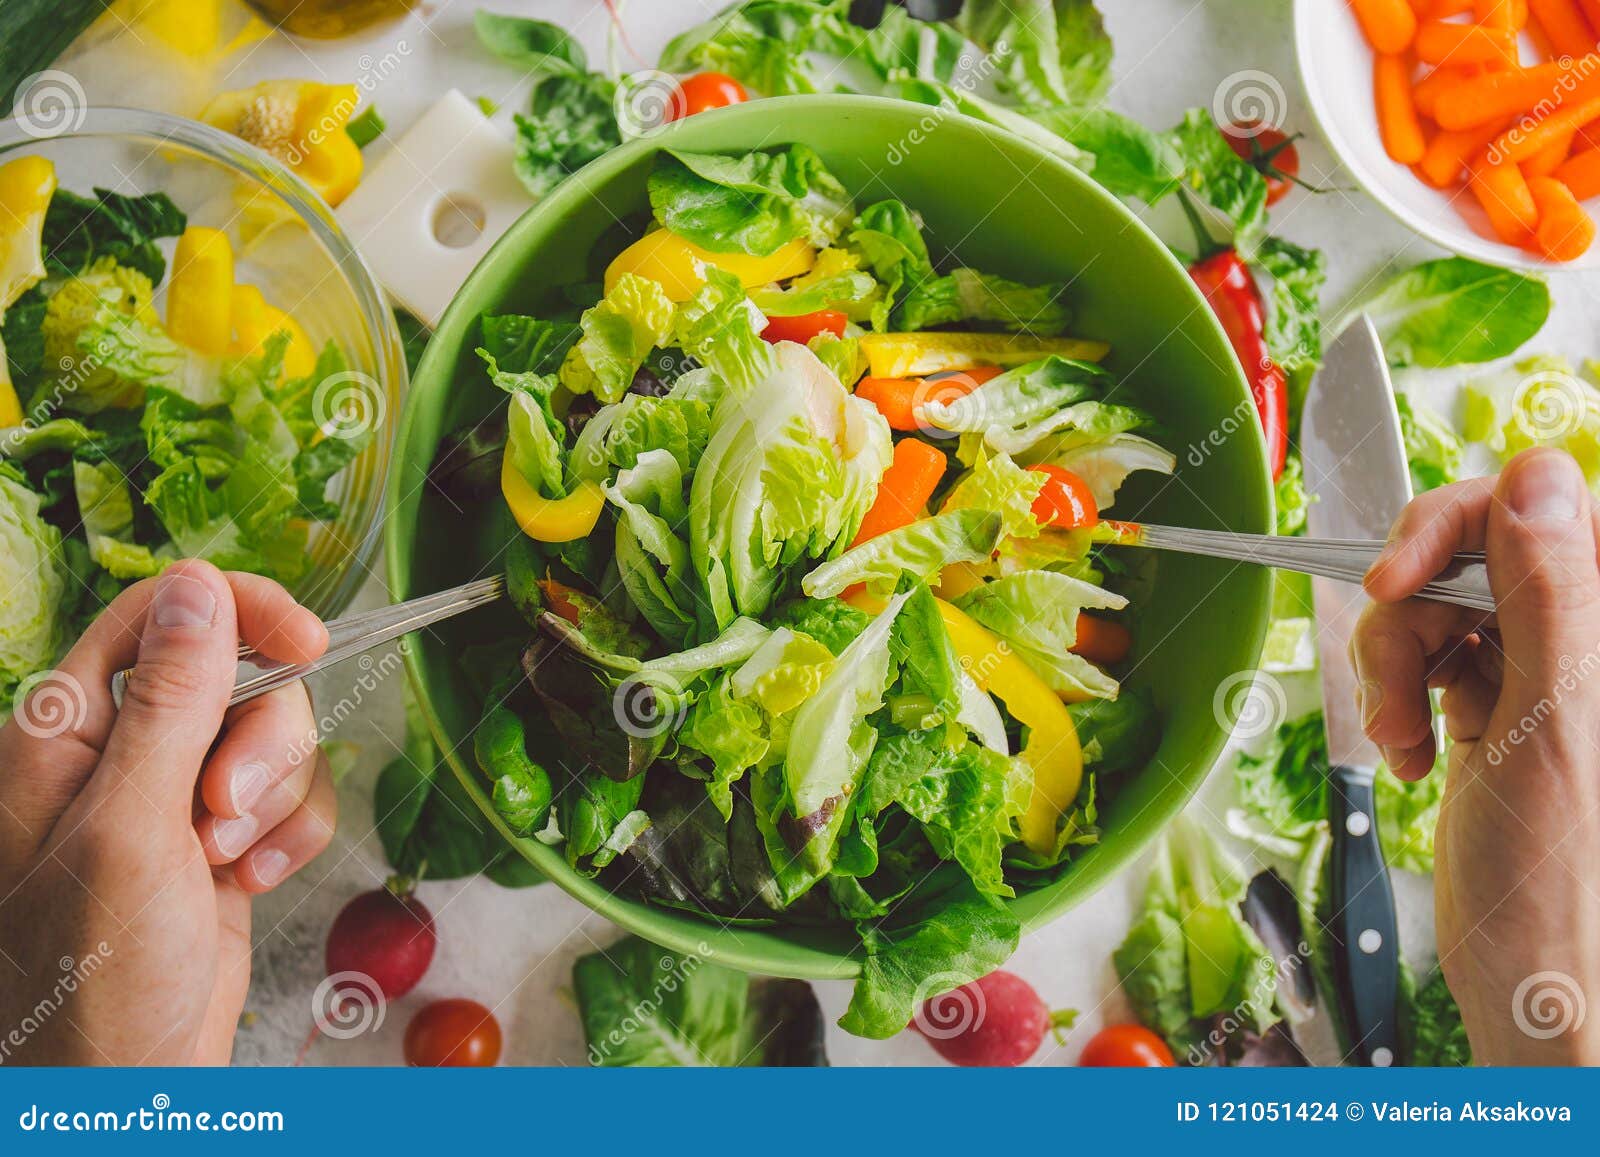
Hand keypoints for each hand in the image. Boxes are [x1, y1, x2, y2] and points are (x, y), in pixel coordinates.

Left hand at [0, 562, 335, 1064]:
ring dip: (275, 800)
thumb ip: (170, 702)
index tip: (307, 641)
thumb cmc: (91, 976)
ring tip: (228, 863)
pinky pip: (291, 797)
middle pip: (239, 676)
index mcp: (69, 730)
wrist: (120, 1089)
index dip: (239, 612)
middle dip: (262, 742)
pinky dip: (289, 836)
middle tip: (226, 810)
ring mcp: (175, 798)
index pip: (159, 615)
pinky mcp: (223, 840)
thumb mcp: (130, 828)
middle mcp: (122, 752)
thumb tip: (197, 584)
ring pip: (275, 738)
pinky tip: (252, 884)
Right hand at [1358, 448, 1599, 1065]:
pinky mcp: (1506, 708)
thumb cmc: (1559, 883)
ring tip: (1398, 735)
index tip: (1394, 577)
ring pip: (1446, 605)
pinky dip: (1401, 696)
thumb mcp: (1549, 722)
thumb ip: (1551, 591)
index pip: (1545, 512)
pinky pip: (1435, 659)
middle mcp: (1592, 643)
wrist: (1535, 985)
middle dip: (1412, 612)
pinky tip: (1408, 748)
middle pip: (1480, 556)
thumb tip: (1537, 475)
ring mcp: (1550, 675)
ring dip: (1396, 663)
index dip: (1457, 526)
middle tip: (1392, 682)